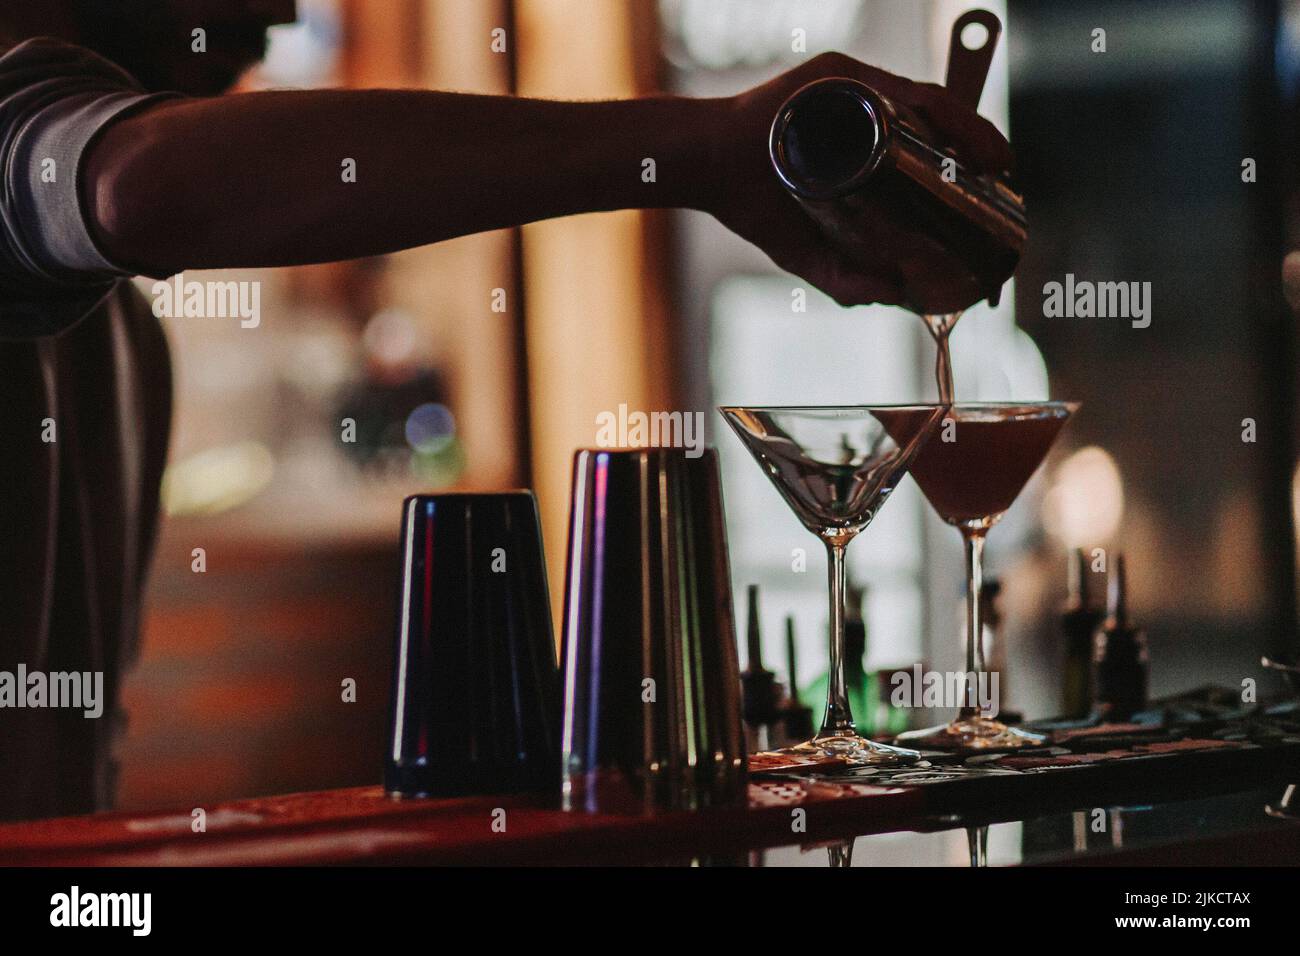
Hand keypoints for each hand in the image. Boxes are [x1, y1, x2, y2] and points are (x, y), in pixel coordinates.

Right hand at [705, 52, 1014, 310]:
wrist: (705, 169)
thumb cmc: (753, 203)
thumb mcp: (810, 252)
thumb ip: (849, 279)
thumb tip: (901, 296)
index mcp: (862, 144)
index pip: (928, 147)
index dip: (968, 162)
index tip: (999, 185)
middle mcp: (864, 109)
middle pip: (936, 123)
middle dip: (977, 148)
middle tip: (1003, 177)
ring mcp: (853, 89)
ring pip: (927, 105)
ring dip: (967, 132)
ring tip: (992, 162)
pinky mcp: (839, 76)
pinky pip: (900, 92)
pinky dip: (937, 113)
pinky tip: (958, 139)